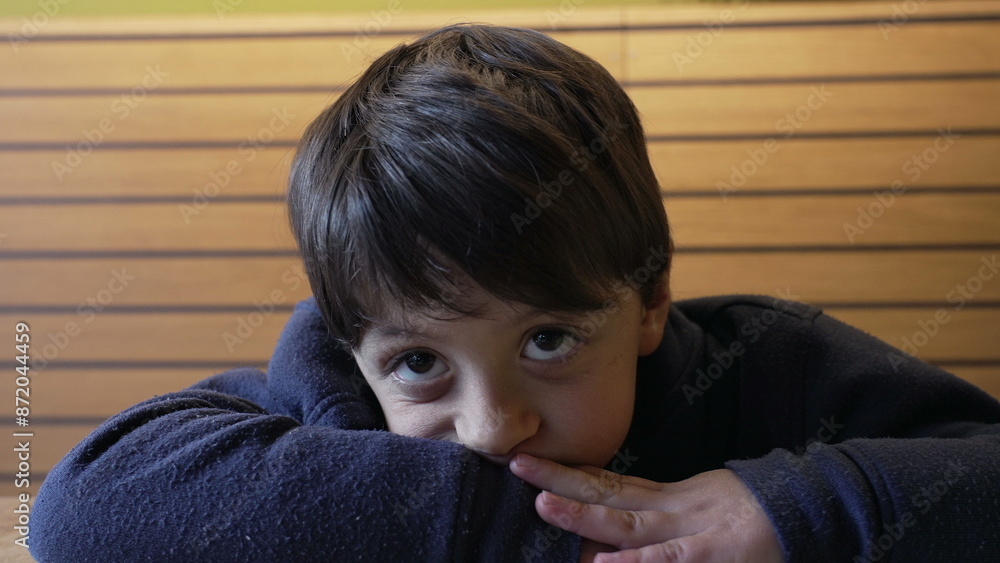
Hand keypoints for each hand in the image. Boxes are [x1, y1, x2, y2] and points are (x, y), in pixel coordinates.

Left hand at [509, 454, 783, 561]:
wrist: (813, 509)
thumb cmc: (757, 515)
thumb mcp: (704, 506)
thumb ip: (659, 513)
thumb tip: (609, 542)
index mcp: (670, 498)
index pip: (610, 482)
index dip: (569, 473)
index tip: (530, 464)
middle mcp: (672, 509)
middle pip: (606, 493)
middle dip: (559, 480)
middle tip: (515, 463)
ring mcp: (690, 532)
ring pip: (628, 523)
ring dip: (583, 515)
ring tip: (541, 504)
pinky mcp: (709, 556)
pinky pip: (667, 562)